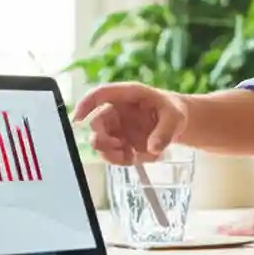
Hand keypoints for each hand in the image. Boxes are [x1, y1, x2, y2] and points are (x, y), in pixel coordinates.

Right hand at [72, 82, 186, 164]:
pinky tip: (142, 158)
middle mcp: (116, 111)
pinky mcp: (119, 144)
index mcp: (127, 95)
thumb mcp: (176, 118)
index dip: (86, 104)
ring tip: (132, 156)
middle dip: (101, 138)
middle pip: (97, 123)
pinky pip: (114, 155)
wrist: (175, 124)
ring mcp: (116, 129)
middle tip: (117, 147)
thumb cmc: (173, 112)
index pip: (100, 94)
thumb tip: (152, 148)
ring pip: (102, 143)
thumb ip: (166, 132)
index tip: (77, 118)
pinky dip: (125, 160)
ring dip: (112, 153)